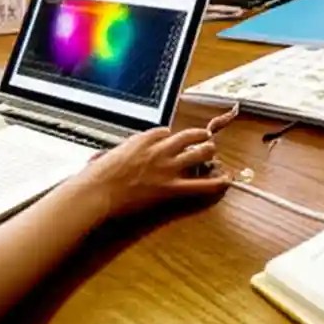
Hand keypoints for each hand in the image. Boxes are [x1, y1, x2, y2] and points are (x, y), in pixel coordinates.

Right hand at [79, 125, 230, 217]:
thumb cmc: (96, 177)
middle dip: (198, 136)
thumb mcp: (108, 156)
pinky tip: (226, 180)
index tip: (171, 139)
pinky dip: (216, 183)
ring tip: (212, 151)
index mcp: (142, 139)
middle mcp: (159, 149)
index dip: (170, 136)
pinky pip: (200, 184)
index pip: (164, 131)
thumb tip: (118, 157)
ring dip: (208, 151)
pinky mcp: (171, 188)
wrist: (98, 192)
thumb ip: (121, 153)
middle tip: (204, 137)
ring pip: (199, 153)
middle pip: (187, 136)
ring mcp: (167, 168)